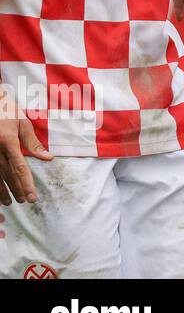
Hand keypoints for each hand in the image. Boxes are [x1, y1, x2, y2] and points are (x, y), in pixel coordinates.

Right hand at [0, 85, 51, 204]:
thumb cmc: (6, 110)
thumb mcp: (22, 123)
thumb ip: (33, 142)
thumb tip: (49, 158)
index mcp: (8, 142)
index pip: (19, 168)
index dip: (26, 184)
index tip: (32, 197)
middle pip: (6, 175)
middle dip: (16, 189)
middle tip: (25, 201)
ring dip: (2, 190)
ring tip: (9, 202)